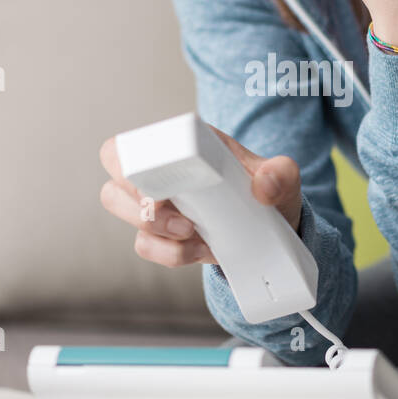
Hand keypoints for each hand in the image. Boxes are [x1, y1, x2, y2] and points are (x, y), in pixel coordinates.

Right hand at [98, 126, 302, 267]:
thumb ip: (280, 174)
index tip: (165, 182)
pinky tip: (202, 249)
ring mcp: (157, 205)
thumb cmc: (267, 191)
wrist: (270, 227)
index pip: (135, 144)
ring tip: (193, 235)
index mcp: (182, 145)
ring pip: (121, 215)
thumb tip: (263, 186)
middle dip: (138, 206)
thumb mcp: (283, 177)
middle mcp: (161, 172)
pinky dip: (172, 253)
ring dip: (155, 232)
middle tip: (182, 221)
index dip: (133, 161)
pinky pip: (145, 245)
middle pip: (114, 180)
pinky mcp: (161, 235)